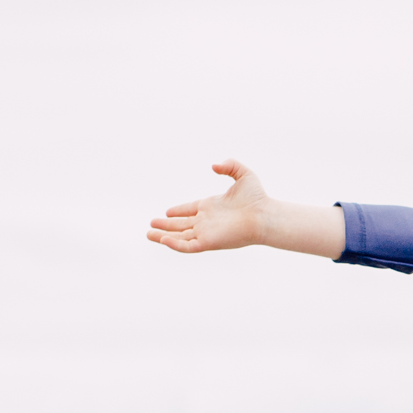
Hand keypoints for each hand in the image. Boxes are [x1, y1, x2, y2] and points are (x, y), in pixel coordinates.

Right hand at [147, 159, 271, 252]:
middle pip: (181, 225)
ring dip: (164, 236)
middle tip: (151, 225)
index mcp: (212, 207)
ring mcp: (207, 233)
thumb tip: (214, 166)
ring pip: (180, 237)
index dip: (178, 211)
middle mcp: (207, 222)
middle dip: (166, 226)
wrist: (264, 215)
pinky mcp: (208, 242)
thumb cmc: (258, 197)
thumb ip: (229, 166)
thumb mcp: (243, 174)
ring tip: (149, 234)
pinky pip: (187, 246)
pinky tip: (163, 240)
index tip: (167, 212)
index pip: (190, 210)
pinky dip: (174, 244)